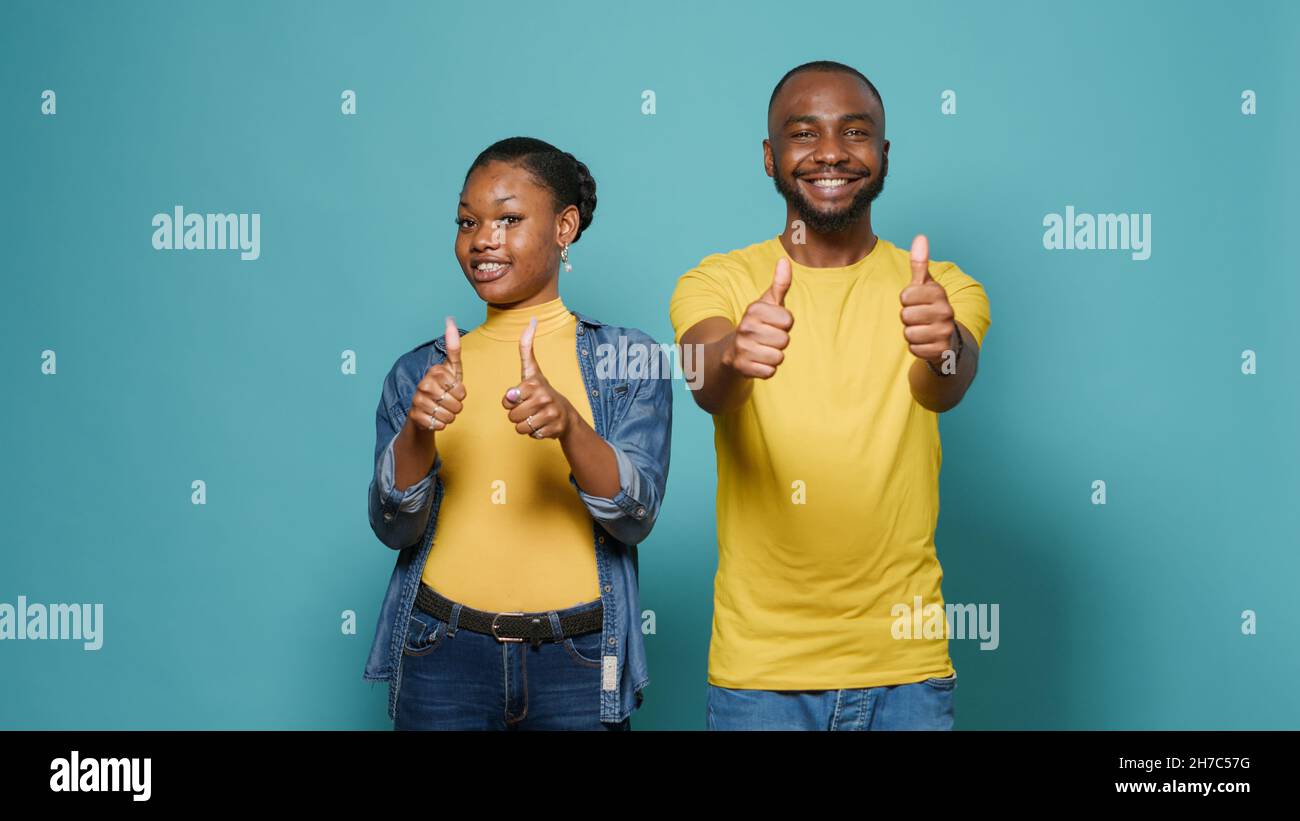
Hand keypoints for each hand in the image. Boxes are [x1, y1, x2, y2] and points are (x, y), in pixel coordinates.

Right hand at [407, 316, 465, 432]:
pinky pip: (439, 424)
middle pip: (456, 403)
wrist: (424, 412)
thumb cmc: (443, 389)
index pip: (460, 388)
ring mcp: (417, 400)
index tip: (453, 389)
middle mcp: (423, 384)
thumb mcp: (452, 369)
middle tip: (448, 402)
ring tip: (442, 410)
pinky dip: (441, 424)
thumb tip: (449, 318)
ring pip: (448, 415)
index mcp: (435, 371)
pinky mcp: (415, 416)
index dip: (461, 393)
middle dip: (456, 406)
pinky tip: (434, 418)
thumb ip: (453, 346)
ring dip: (449, 416)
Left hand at [503, 317, 575, 439]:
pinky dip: (534, 433)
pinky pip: (531, 435)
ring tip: (534, 417)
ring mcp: (550, 414)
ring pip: (520, 427)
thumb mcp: (532, 370)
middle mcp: (543, 397)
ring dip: (523, 425)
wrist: (565, 414)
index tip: (521, 396)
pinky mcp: (553, 429)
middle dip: (516, 415)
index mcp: (534, 383)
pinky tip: (541, 425)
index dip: (510, 400)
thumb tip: (532, 320)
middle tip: (528, 409)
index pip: (508, 398)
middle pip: (511, 415)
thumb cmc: (542, 391)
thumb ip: (526, 348)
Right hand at [723, 257, 793, 378]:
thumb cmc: (756, 324)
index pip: (788, 321)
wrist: (729, 351)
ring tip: (761, 350)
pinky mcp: (741, 367)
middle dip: (779, 341)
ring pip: (779, 357)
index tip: (772, 324)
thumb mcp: (767, 303)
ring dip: (773, 356)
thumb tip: (785, 260)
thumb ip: (779, 284)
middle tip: (766, 339)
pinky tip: (756, 362)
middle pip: (785, 340)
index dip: (784, 324)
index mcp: (753, 310)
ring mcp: (742, 348)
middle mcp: (745, 327)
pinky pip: (770, 371)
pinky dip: (766, 369)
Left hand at [899, 235, 956, 368]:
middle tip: (919, 317)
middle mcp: (946, 312)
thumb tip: (920, 237)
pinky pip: (913, 348)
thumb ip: (920, 263)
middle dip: (908, 317)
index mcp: (939, 293)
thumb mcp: (925, 285)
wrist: (949, 338)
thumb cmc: (931, 307)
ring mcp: (944, 332)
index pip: (905, 296)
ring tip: (923, 329)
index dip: (906, 299)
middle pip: (905, 315)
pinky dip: (916, 346)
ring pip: (908, 332)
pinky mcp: (941, 350)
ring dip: (911, 332)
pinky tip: (926, 342)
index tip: (916, 301)